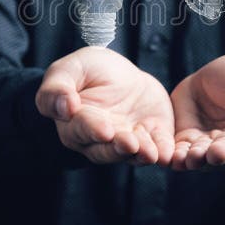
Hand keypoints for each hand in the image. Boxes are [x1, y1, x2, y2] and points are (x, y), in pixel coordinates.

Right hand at [36, 47, 173, 165]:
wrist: (119, 73)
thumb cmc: (87, 71)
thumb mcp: (68, 70)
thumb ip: (57, 88)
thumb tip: (63, 107)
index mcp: (75, 124)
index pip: (82, 129)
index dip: (92, 129)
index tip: (104, 130)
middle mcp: (100, 140)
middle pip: (107, 149)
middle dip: (119, 147)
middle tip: (129, 143)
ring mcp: (127, 141)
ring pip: (132, 154)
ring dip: (141, 154)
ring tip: (150, 152)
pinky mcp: (151, 137)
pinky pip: (157, 148)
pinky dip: (163, 151)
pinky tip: (168, 153)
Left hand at [170, 52, 224, 170]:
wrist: (212, 75)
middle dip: (222, 155)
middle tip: (216, 153)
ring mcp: (211, 148)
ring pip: (205, 160)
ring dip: (199, 160)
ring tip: (193, 157)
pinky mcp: (187, 144)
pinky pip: (182, 155)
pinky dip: (178, 159)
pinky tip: (173, 159)